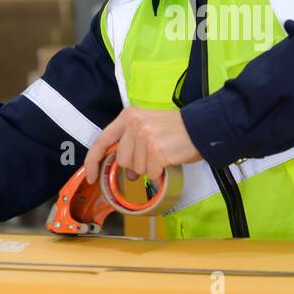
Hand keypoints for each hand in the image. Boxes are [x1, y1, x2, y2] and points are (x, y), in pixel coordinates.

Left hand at [83, 107, 201, 184]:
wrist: (202, 127)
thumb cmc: (176, 130)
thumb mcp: (148, 127)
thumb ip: (131, 144)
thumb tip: (127, 173)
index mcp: (128, 116)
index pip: (102, 141)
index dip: (93, 161)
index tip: (91, 177)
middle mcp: (134, 124)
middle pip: (122, 160)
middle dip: (136, 165)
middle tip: (153, 155)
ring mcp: (145, 137)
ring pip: (136, 169)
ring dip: (150, 168)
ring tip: (163, 154)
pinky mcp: (157, 151)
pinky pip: (151, 174)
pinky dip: (160, 173)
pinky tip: (169, 161)